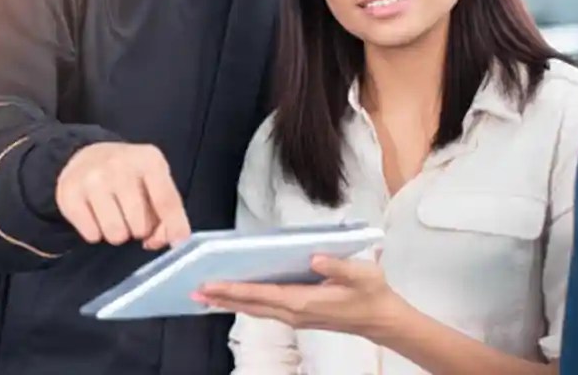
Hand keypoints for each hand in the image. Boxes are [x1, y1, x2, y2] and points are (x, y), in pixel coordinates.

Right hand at [55, 142, 191, 249]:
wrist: (87, 157)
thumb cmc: (129, 176)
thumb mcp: (155, 183)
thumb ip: (167, 213)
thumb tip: (164, 241)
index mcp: (149, 160)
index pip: (166, 201)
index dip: (174, 227)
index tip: (178, 243)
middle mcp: (120, 165)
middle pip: (140, 225)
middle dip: (138, 229)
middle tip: (131, 215)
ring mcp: (92, 178)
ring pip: (116, 234)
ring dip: (117, 233)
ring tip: (114, 215)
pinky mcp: (69, 194)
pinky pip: (92, 235)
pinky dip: (95, 231)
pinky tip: (95, 213)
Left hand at [195, 255, 407, 340]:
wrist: (383, 320)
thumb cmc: (373, 294)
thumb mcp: (363, 275)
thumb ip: (339, 266)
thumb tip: (313, 257)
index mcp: (306, 301)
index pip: (263, 295)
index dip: (236, 290)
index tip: (212, 285)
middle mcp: (295, 312)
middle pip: (251, 305)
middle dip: (222, 298)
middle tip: (194, 291)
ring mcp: (296, 316)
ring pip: (256, 310)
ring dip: (230, 303)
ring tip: (205, 296)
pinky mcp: (298, 315)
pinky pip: (265, 310)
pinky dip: (246, 304)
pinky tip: (234, 298)